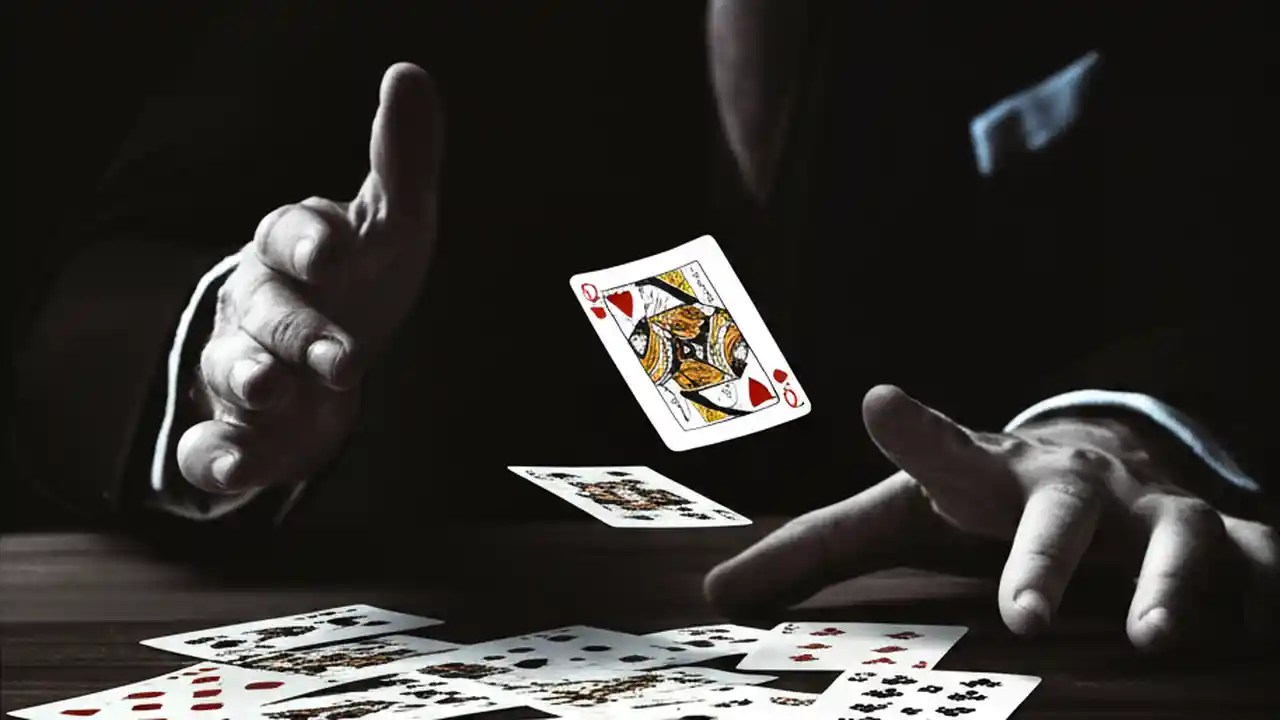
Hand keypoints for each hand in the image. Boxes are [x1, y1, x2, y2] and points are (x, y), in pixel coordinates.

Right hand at [177, 63, 443, 494]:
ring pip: (233, 370)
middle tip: (337, 353)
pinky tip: (232, 467)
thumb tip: (409, 75)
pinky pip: (211, 447)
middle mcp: (261, 306)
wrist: (322, 365)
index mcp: (296, 251)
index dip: (310, 238)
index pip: (291, 231)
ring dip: (251, 381)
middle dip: (296, 327)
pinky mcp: (239, 432)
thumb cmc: (360, 284)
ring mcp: (244, 368)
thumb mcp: (392, 226)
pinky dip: (216, 458)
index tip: (336, 248)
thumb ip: (403, 162)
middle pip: (265, 308)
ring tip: (274, 392)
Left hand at [704, 385, 1276, 651]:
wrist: (1086, 457)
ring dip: (1167, 583)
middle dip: (1045, 557)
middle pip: (1057, 512)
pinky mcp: (1212, 538)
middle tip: (1021, 612)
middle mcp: (1067, 486)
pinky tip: (1266, 626)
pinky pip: (1255, 560)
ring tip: (1153, 637)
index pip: (942, 451)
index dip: (915, 432)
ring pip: (1171, 537)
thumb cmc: (978, 496)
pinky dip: (1267, 590)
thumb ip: (813, 552)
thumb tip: (712, 595)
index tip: (880, 404)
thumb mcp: (899, 518)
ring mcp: (1145, 512)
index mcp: (983, 476)